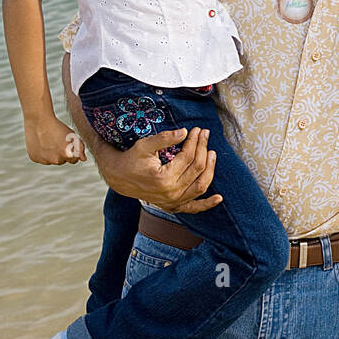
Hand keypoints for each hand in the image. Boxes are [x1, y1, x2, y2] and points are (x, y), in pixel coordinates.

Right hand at [25, 115, 85, 164]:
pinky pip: (41, 159)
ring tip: (49, 142)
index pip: (74, 160)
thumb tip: (83, 159)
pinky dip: (42, 154)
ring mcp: (44, 160)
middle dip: (62, 154)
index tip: (69, 145)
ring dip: (52, 154)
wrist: (39, 121)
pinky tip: (41, 144)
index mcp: (67, 154)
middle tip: (57, 141)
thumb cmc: (57, 127)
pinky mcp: (34, 158)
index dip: (73, 152)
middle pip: (62, 161)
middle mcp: (55, 160)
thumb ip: (80, 148)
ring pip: (51, 160)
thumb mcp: (73, 136)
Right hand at [96, 127, 221, 214]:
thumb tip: (184, 132)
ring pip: (201, 186)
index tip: (197, 130)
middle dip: (203, 149)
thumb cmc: (132, 159)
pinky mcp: (173, 206)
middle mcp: (171, 193)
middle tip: (204, 134)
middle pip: (197, 169)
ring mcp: (173, 202)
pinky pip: (194, 208)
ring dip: (210, 169)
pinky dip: (207, 204)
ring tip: (212, 153)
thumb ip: (164, 138)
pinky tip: (219, 198)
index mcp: (164, 178)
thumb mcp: (144, 146)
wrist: (119, 178)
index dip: (195, 141)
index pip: (188, 157)